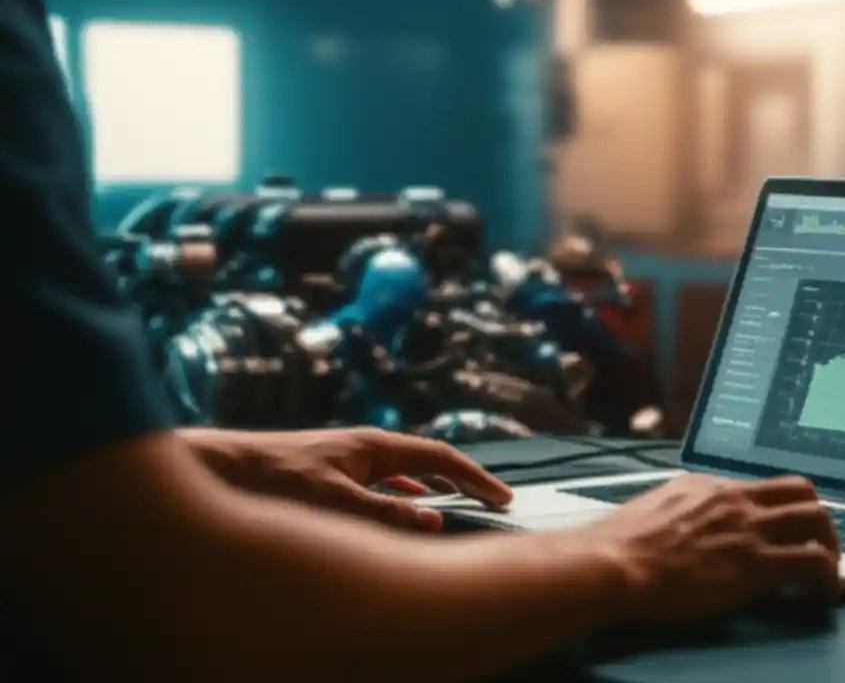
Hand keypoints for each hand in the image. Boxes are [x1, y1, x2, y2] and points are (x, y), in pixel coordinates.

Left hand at [181, 427, 512, 531]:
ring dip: (435, 491)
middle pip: (428, 462)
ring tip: (459, 508)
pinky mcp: (333, 474)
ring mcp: (350, 459)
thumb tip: (434, 520)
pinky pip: (384, 484)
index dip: (475, 477)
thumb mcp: (335, 501)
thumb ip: (386, 514)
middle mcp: (366, 448)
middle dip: (463, 481)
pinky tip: (406, 512)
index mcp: (374, 446)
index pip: (440, 457)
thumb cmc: (275, 481)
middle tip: (492, 501)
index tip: (502, 497)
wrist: (220, 469)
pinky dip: (406, 498)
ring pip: (406, 475)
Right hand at [591, 474, 839, 623]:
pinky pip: (813, 562)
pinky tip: (822, 595)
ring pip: (817, 519)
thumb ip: (681, 509)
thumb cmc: (620, 546)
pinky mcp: (757, 564)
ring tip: (827, 572)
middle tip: (818, 545)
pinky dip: (827, 578)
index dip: (779, 509)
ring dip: (830, 545)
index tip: (780, 531)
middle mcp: (736, 499)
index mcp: (709, 486)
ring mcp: (750, 529)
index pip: (761, 487)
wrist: (613, 564)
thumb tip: (686, 522)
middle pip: (801, 491)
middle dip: (817, 518)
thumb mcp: (654, 508)